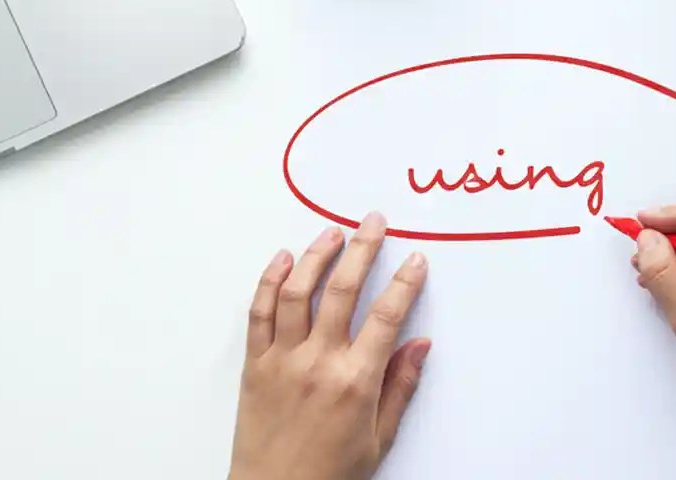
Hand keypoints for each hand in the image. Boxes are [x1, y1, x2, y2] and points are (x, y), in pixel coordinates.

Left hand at [230, 213, 430, 479]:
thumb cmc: (328, 474)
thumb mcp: (379, 438)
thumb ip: (400, 387)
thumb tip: (420, 345)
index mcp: (355, 382)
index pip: (386, 317)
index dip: (404, 283)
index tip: (416, 260)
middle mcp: (318, 363)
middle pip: (342, 290)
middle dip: (363, 249)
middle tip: (374, 222)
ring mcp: (283, 360)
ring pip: (297, 292)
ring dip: (316, 255)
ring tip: (332, 233)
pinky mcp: (255, 365)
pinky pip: (259, 313)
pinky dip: (270, 281)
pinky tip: (282, 260)